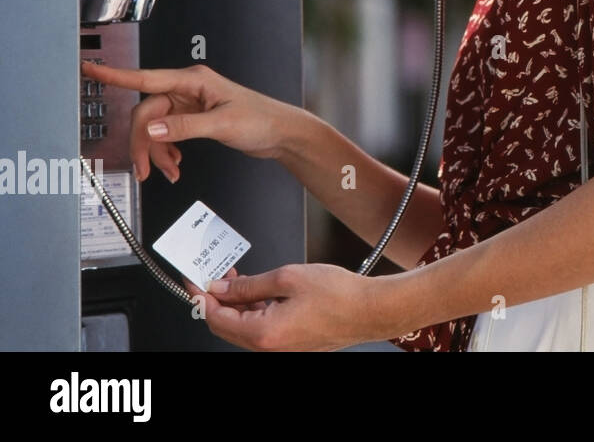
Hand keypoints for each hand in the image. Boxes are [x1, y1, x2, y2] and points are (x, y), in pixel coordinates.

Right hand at [79, 61, 297, 182]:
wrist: (281, 133)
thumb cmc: (262, 120)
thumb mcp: (223, 124)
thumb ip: (185, 127)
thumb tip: (154, 129)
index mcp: (194, 80)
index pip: (146, 77)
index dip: (115, 75)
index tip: (92, 69)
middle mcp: (188, 89)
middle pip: (147, 113)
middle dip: (143, 142)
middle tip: (144, 168)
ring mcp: (189, 104)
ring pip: (155, 128)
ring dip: (156, 152)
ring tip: (167, 171)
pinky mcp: (193, 118)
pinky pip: (167, 134)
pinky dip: (167, 152)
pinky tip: (175, 164)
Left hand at [190, 263, 373, 350]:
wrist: (370, 310)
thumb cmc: (338, 295)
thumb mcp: (288, 277)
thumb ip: (250, 284)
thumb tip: (223, 287)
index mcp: (263, 332)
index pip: (215, 317)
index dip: (201, 296)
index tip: (194, 279)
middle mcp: (269, 346)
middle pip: (225, 326)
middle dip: (215, 300)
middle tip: (211, 276)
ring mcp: (280, 346)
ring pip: (243, 326)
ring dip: (235, 303)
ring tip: (236, 277)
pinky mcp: (291, 341)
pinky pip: (261, 327)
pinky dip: (253, 309)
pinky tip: (258, 290)